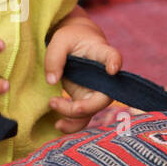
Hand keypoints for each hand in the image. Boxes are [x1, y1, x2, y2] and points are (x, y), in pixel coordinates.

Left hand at [44, 15, 121, 134]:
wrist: (74, 46)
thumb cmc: (70, 39)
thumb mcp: (60, 40)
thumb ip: (55, 57)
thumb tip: (52, 81)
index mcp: (101, 53)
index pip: (113, 57)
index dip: (114, 63)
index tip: (112, 70)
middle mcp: (104, 77)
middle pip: (103, 97)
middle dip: (86, 106)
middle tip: (66, 103)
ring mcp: (95, 91)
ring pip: (91, 112)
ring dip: (73, 117)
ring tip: (52, 104)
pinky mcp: (84, 100)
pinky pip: (82, 118)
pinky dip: (71, 125)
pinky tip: (57, 125)